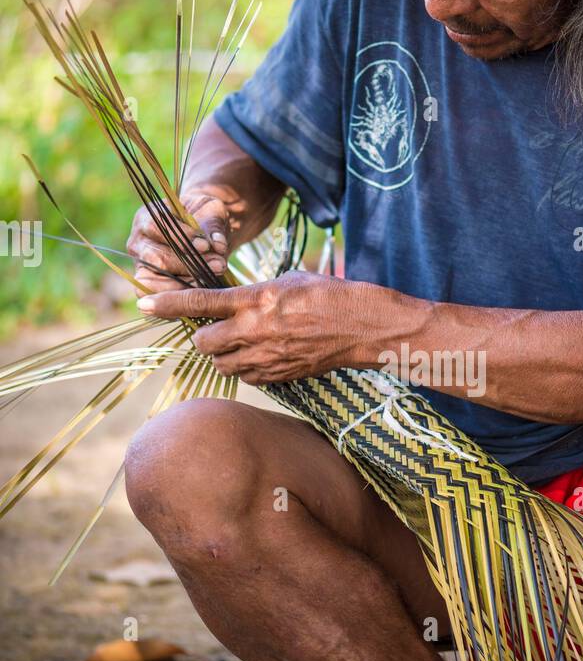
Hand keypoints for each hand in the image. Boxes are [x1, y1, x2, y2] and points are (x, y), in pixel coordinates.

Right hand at [126, 192, 230, 292]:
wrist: (206, 233)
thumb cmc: (205, 217)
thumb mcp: (212, 212)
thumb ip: (214, 226)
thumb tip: (218, 246)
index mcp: (148, 216)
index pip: (157, 227)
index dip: (180, 239)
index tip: (206, 245)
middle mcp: (138, 241)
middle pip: (155, 258)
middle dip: (188, 265)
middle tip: (218, 265)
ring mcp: (141, 265)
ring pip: (153, 281)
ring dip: (185, 283)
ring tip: (212, 279)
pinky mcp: (148, 285)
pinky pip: (156, 296)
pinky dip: (177, 297)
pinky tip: (200, 294)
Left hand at [137, 273, 379, 384]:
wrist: (361, 326)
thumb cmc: (327, 294)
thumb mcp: (285, 281)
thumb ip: (252, 294)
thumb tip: (228, 303)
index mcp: (256, 299)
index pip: (200, 302)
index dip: (167, 303)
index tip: (143, 303)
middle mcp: (256, 330)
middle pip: (204, 344)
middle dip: (202, 338)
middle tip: (213, 329)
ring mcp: (268, 357)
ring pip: (222, 365)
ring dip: (223, 356)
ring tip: (241, 343)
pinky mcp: (280, 376)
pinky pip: (247, 379)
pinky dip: (245, 369)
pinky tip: (261, 357)